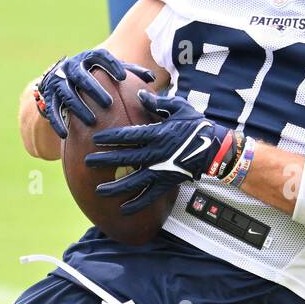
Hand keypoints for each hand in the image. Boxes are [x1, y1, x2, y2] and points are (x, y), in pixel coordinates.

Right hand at [34, 48, 154, 139]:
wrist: (61, 77)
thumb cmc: (95, 76)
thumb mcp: (110, 71)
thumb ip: (130, 72)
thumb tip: (151, 79)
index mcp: (88, 58)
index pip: (100, 56)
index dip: (111, 65)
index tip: (123, 76)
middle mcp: (71, 66)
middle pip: (81, 75)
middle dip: (93, 88)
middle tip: (108, 103)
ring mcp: (58, 81)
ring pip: (66, 93)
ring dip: (78, 107)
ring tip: (92, 121)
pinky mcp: (48, 96)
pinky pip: (51, 109)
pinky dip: (57, 120)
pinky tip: (65, 134)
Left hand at [86, 91, 238, 214]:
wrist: (216, 148)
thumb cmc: (197, 125)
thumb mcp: (179, 108)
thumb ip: (158, 102)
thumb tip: (140, 94)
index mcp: (158, 134)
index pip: (129, 136)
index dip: (111, 138)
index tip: (96, 138)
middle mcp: (157, 154)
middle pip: (126, 158)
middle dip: (106, 160)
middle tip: (88, 162)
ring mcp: (161, 170)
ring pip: (135, 180)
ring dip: (116, 186)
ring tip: (99, 191)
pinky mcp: (167, 182)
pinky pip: (150, 196)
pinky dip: (137, 203)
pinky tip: (123, 210)